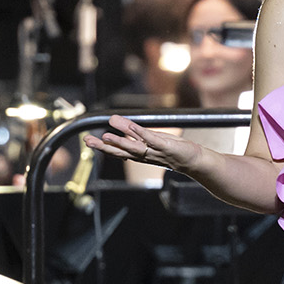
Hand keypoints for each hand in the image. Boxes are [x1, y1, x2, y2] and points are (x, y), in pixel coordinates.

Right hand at [84, 116, 207, 173]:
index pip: (119, 151)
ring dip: (119, 141)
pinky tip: (130, 126)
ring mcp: (155, 151)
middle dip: (104, 147)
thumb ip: (137, 133)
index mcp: (140, 154)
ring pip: (134, 147)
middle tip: (88, 141)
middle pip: (121, 152)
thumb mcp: (153, 140)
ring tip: (104, 136)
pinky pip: (151, 139)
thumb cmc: (174, 150)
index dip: (103, 147)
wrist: (195, 160)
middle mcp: (145, 155)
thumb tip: (118, 123)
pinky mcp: (166, 146)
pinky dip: (140, 133)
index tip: (88, 141)